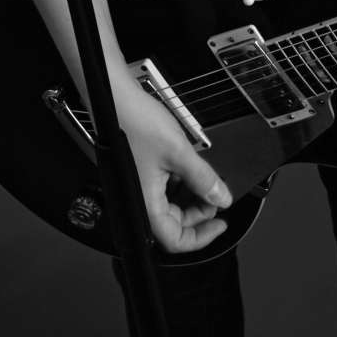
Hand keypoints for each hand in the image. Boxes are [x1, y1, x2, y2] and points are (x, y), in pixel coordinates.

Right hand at [111, 65, 232, 253]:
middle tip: (216, 194)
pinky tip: (190, 168)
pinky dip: (180, 183)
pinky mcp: (139, 172)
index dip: (202, 236)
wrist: (115, 96)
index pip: (175, 240)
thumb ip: (203, 179)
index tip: (220, 223)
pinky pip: (163, 189)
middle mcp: (139, 200)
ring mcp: (138, 186)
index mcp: (146, 204)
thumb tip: (221, 198)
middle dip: (199, 212)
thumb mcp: (179, 152)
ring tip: (206, 179)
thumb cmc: (137, 122)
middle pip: (174, 224)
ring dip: (190, 197)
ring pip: (170, 206)